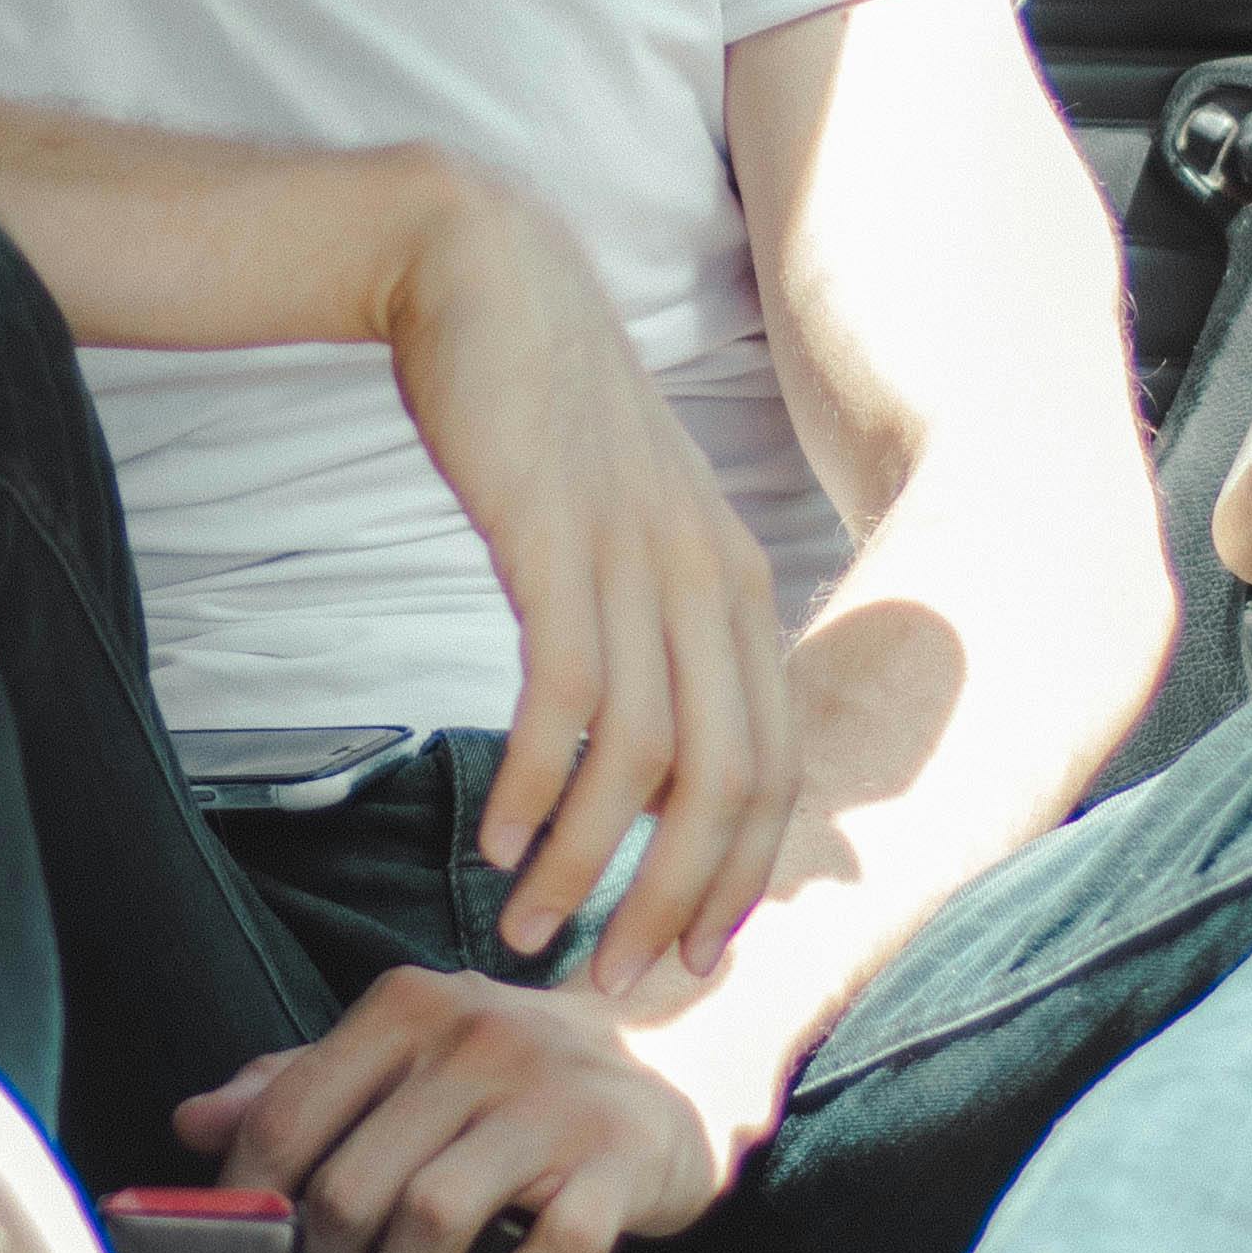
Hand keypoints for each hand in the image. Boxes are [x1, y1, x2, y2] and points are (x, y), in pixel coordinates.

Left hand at [176, 966, 737, 1252]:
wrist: (681, 1052)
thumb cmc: (520, 1070)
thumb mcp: (412, 1051)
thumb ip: (305, 1081)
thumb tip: (192, 1123)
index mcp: (410, 1006)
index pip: (289, 1113)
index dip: (250, 1203)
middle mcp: (478, 1037)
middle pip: (350, 1186)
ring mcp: (554, 1096)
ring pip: (432, 1220)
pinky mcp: (620, 1157)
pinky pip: (549, 1252)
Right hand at [377, 170, 799, 985]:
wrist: (479, 272)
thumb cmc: (541, 418)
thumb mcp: (628, 523)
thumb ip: (659, 625)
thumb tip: (667, 750)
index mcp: (735, 582)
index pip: (772, 768)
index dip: (737, 879)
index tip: (686, 957)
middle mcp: (709, 577)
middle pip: (727, 785)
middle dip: (676, 902)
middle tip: (613, 980)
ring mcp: (638, 556)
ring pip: (645, 759)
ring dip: (589, 865)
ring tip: (526, 928)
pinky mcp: (557, 539)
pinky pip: (567, 696)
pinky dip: (537, 785)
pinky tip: (497, 837)